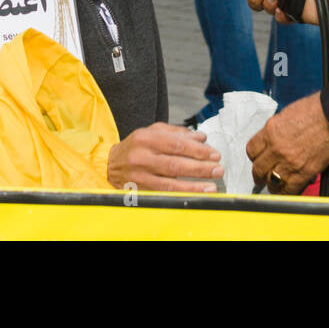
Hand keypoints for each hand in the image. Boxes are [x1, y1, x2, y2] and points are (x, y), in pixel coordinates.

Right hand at [107, 122, 222, 192]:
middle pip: (175, 164)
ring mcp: (139, 176)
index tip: (214, 155)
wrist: (110, 164)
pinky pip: (163, 194)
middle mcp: (141, 157)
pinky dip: (180, 195)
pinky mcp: (139, 190)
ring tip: (211, 187)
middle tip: (218, 170)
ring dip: (193, 186)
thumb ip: (177, 133)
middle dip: (200, 168)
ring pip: (169, 183)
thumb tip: (202, 138)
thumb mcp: (154, 132)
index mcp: (146, 138)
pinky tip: (194, 195)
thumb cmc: (136, 146)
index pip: (177, 144)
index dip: (198, 151)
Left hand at [246, 93, 328, 194]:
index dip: (254, 157)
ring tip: (274, 185)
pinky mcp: (304, 172)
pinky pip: (289, 189)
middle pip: (258, 168)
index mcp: (271, 130)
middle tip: (260, 177)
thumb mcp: (288, 114)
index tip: (257, 159)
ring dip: (272, 184)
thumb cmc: (317, 110)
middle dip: (258, 174)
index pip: (251, 150)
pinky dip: (286, 191)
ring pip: (272, 181)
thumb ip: (277, 130)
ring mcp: (290, 162)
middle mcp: (277, 148)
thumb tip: (274, 140)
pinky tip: (287, 190)